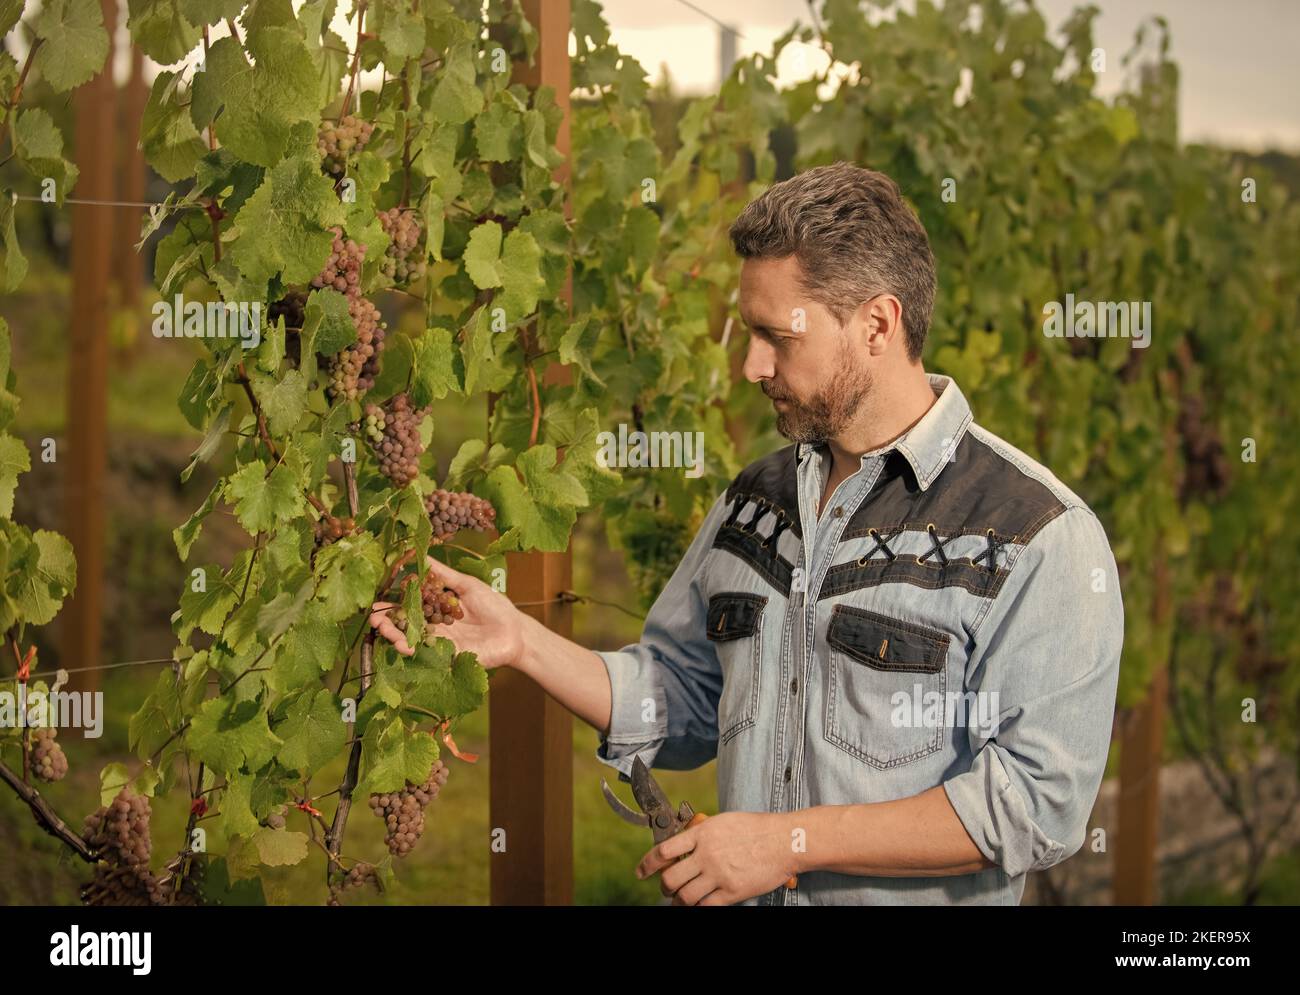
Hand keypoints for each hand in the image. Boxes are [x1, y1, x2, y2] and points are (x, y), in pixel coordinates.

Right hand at [369, 556, 524, 669]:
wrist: (515, 630)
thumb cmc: (495, 606)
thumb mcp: (466, 585)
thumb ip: (444, 575)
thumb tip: (422, 555)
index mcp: (438, 610)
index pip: (411, 607)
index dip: (394, 605)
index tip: (377, 600)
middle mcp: (436, 627)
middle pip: (407, 625)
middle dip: (388, 622)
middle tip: (372, 617)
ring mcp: (441, 642)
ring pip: (413, 639)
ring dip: (395, 635)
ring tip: (381, 629)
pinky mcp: (449, 655)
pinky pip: (428, 652)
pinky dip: (414, 648)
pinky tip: (402, 644)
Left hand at [635, 811, 797, 905]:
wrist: (783, 840)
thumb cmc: (757, 829)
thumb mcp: (723, 822)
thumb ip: (703, 835)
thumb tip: (686, 846)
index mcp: (702, 833)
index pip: (664, 850)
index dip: (648, 864)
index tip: (641, 872)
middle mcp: (706, 854)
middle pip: (670, 878)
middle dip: (664, 887)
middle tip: (667, 889)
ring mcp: (718, 874)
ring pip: (685, 896)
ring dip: (679, 901)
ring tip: (682, 900)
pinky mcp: (732, 891)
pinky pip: (706, 906)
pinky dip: (699, 908)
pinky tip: (700, 905)